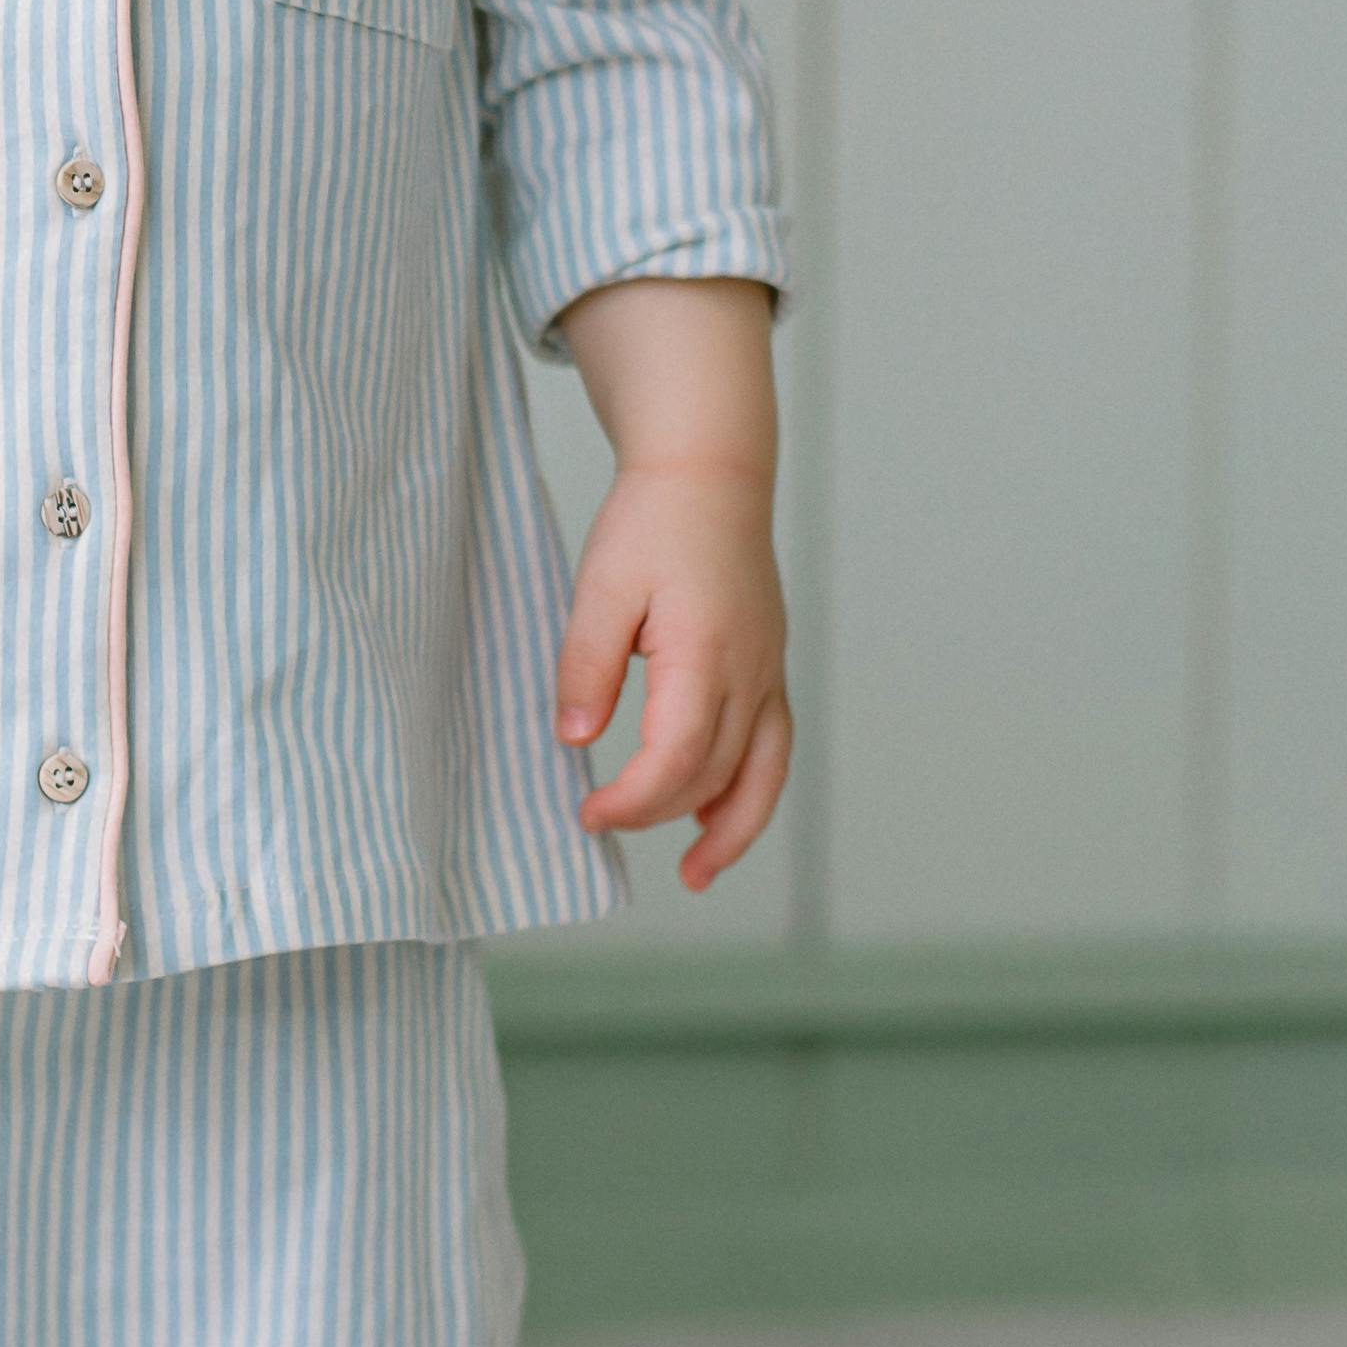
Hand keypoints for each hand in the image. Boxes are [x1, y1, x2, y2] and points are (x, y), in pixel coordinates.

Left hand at [553, 461, 791, 888]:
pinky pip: (772, 746)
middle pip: (715, 772)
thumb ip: (587, 665)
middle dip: (658, 813)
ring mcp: (769, 671)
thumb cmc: (653, 521)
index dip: (634, 799)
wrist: (710, 472)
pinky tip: (715, 814)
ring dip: (733, 829)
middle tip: (599, 823)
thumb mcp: (601, 586)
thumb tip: (574, 739)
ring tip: (696, 874)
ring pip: (764, 772)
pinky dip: (750, 791)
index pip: (678, 756)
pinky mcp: (769, 667)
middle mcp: (751, 671)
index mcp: (706, 652)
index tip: (588, 814)